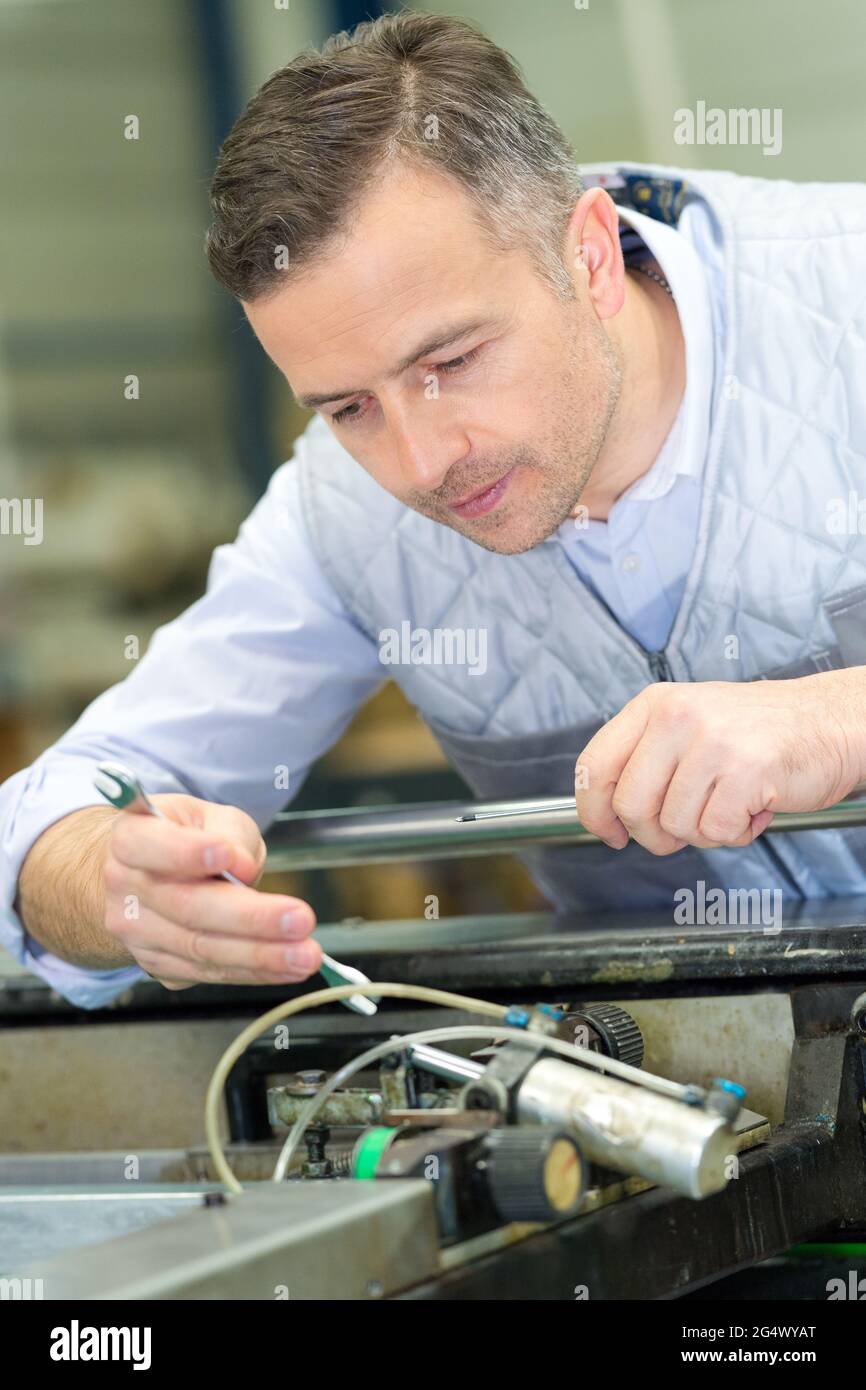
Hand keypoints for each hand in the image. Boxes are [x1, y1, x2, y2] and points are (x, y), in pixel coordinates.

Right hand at [102, 793, 321, 988]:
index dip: (186, 852)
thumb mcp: (209, 816)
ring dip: (260, 955)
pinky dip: (254, 972)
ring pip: (201, 949)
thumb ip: (229, 833)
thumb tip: (240, 867)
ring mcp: (138, 933)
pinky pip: (210, 972)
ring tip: (305, 953)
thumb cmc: (185, 838)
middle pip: (187, 907)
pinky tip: (288, 967)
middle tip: (300, 919)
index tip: (226, 857)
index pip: (148, 845)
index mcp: (130, 838)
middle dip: (250, 918)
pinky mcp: (159, 965)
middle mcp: (126, 888)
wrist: (144, 875)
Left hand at [574, 670, 865, 854]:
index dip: (595, 811)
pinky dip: (736, 834)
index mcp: (655, 705)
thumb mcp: (689, 725)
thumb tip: (607, 812)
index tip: (609, 833)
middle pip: (630, 806)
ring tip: (730, 803)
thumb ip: (646, 759)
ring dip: (704, 832)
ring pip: (675, 826)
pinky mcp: (743, 770)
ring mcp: (710, 742)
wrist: (830, 721)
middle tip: (684, 827)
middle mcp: (676, 717)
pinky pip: (716, 833)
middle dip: (654, 834)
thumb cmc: (759, 732)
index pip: (596, 764)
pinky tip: (752, 807)